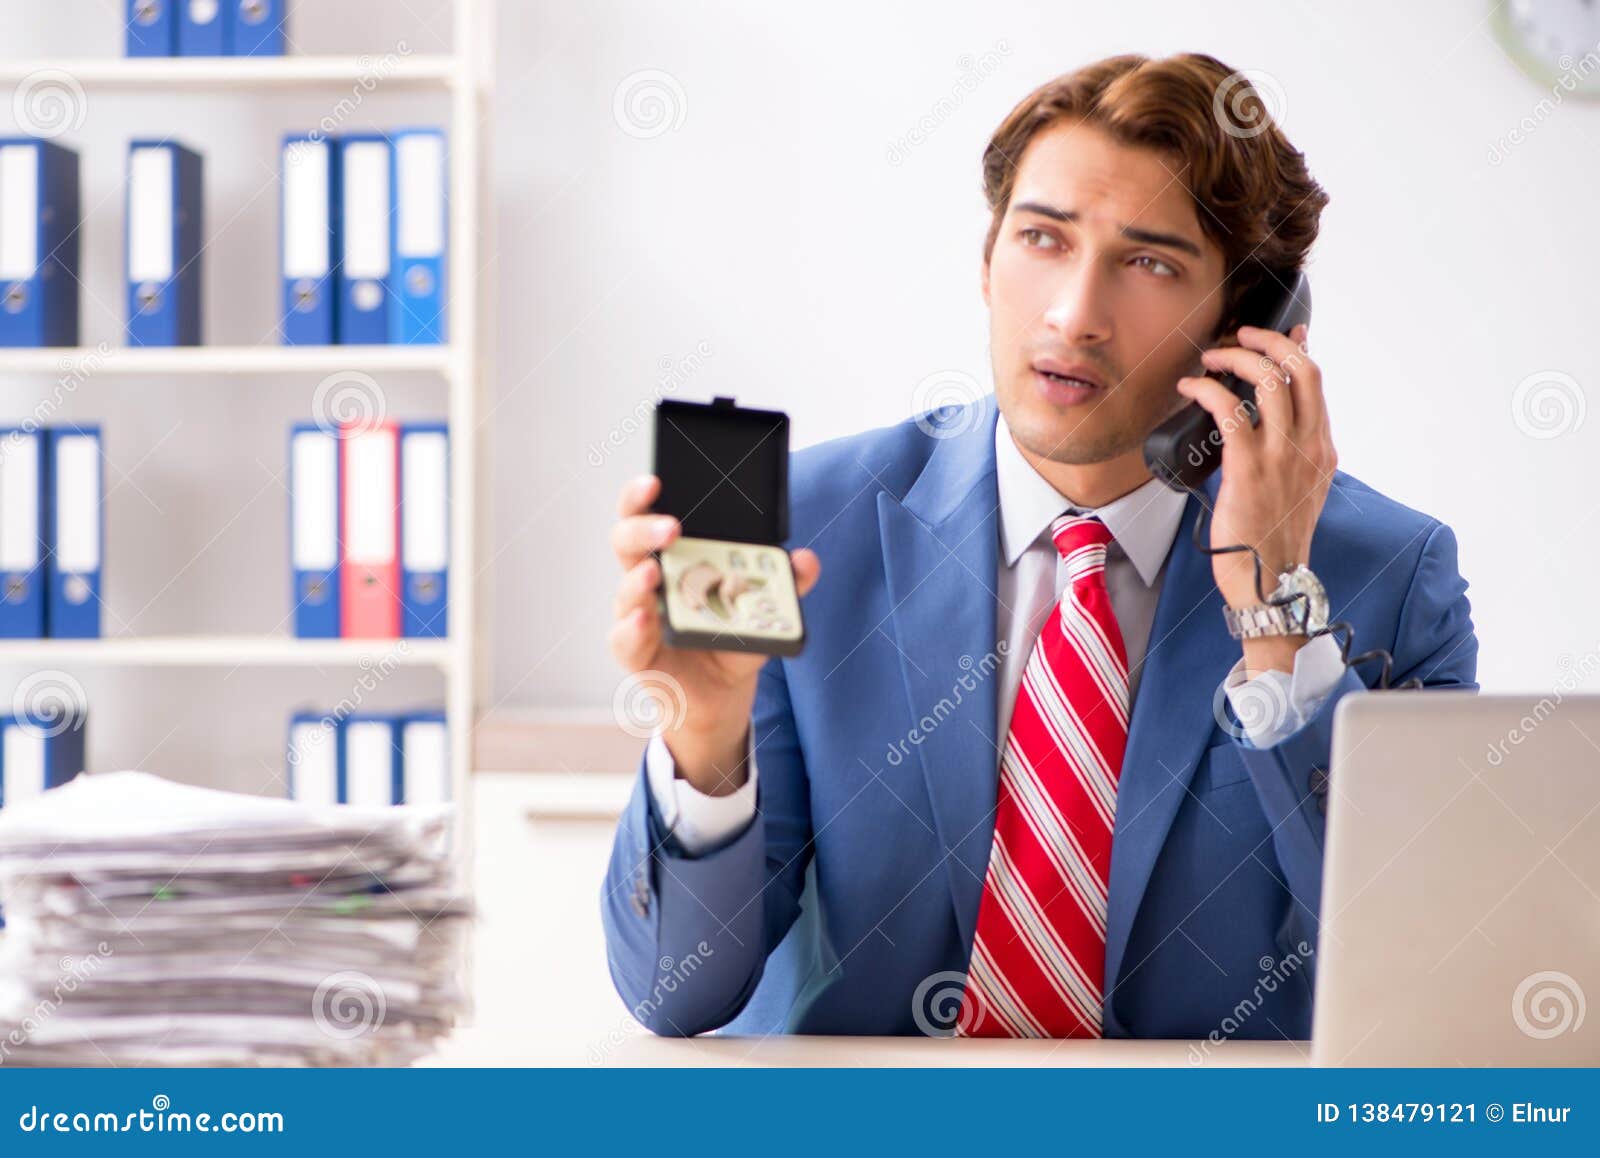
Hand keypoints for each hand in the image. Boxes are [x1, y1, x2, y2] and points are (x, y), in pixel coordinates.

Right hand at [608, 474, 821, 794]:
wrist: (720, 691)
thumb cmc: (730, 636)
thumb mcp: (765, 609)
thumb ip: (786, 585)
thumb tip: (806, 560)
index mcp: (673, 555)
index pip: (647, 514)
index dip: (642, 494)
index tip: (656, 479)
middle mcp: (647, 578)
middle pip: (626, 541)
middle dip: (643, 528)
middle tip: (672, 527)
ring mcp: (636, 614)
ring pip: (624, 588)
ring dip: (638, 579)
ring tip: (656, 572)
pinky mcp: (635, 651)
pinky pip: (624, 638)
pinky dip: (633, 627)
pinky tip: (647, 618)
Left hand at [1175, 322, 1334, 673]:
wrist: (1272, 584)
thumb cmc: (1273, 542)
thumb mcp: (1296, 491)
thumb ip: (1289, 457)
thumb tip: (1266, 428)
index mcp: (1322, 451)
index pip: (1316, 383)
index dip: (1296, 350)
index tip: (1278, 335)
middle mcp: (1308, 447)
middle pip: (1301, 370)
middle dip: (1268, 341)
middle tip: (1240, 334)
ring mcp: (1280, 457)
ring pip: (1269, 381)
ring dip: (1236, 357)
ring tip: (1212, 356)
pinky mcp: (1247, 470)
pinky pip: (1230, 413)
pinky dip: (1207, 390)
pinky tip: (1191, 389)